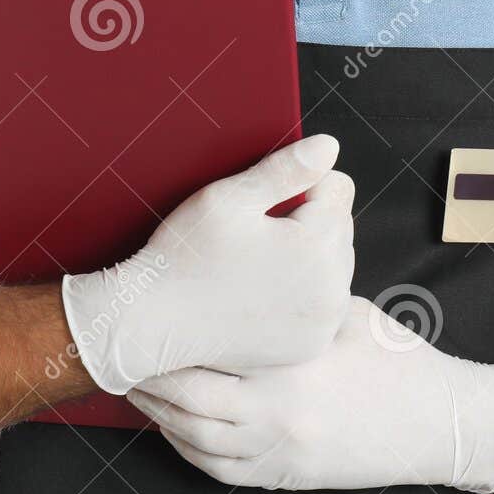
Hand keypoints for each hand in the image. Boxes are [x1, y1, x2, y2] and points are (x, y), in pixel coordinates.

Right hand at [61, 135, 352, 393]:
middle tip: (255, 234)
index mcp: (317, 247)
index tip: (263, 202)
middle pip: (340, 228)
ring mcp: (322, 325)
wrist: (152, 322)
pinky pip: (322, 303)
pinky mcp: (308, 347)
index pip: (338, 189)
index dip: (300, 184)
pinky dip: (302, 292)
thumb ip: (286, 169)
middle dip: (307, 220)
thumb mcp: (229, 199)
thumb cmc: (186, 254)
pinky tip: (263, 291)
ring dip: (308, 256)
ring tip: (257, 262)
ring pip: (334, 265)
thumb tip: (330, 146)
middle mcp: (331, 291)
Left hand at [128, 296, 493, 493]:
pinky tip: (171, 426)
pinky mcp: (284, 478)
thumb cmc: (396, 358)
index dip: (171, 341)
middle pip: (191, 401)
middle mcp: (278, 416)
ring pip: (197, 439)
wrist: (438, 423)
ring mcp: (279, 454)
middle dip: (153, 379)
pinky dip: (186, 447)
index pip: (212, 354)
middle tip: (124, 356)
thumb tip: (254, 260)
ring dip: (159, 414)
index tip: (146, 319)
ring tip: (136, 387)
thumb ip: (294, 297)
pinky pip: (218, 469)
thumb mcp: (344, 312)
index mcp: (291, 368)